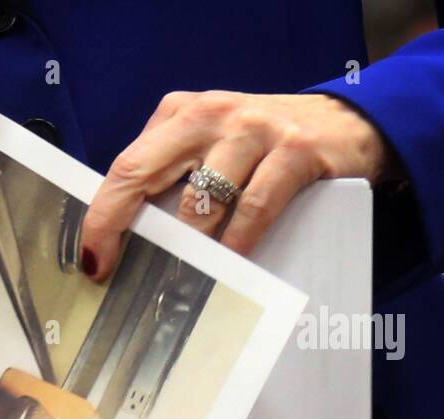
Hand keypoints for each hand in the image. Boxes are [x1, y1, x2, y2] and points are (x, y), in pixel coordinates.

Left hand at [80, 91, 393, 275]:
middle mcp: (210, 115)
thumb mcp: (212, 146)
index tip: (94, 257)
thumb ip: (173, 172)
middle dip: (119, 226)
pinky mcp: (294, 151)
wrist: (349, 124)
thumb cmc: (265, 147)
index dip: (102, 215)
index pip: (125, 165)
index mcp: (180, 114)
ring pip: (200, 198)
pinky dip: (239, 241)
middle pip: (143, 172)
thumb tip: (125, 231)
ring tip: (179, 278)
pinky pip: (254, 207)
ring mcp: (253, 130)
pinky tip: (232, 262)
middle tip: (112, 269)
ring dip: (187, 245)